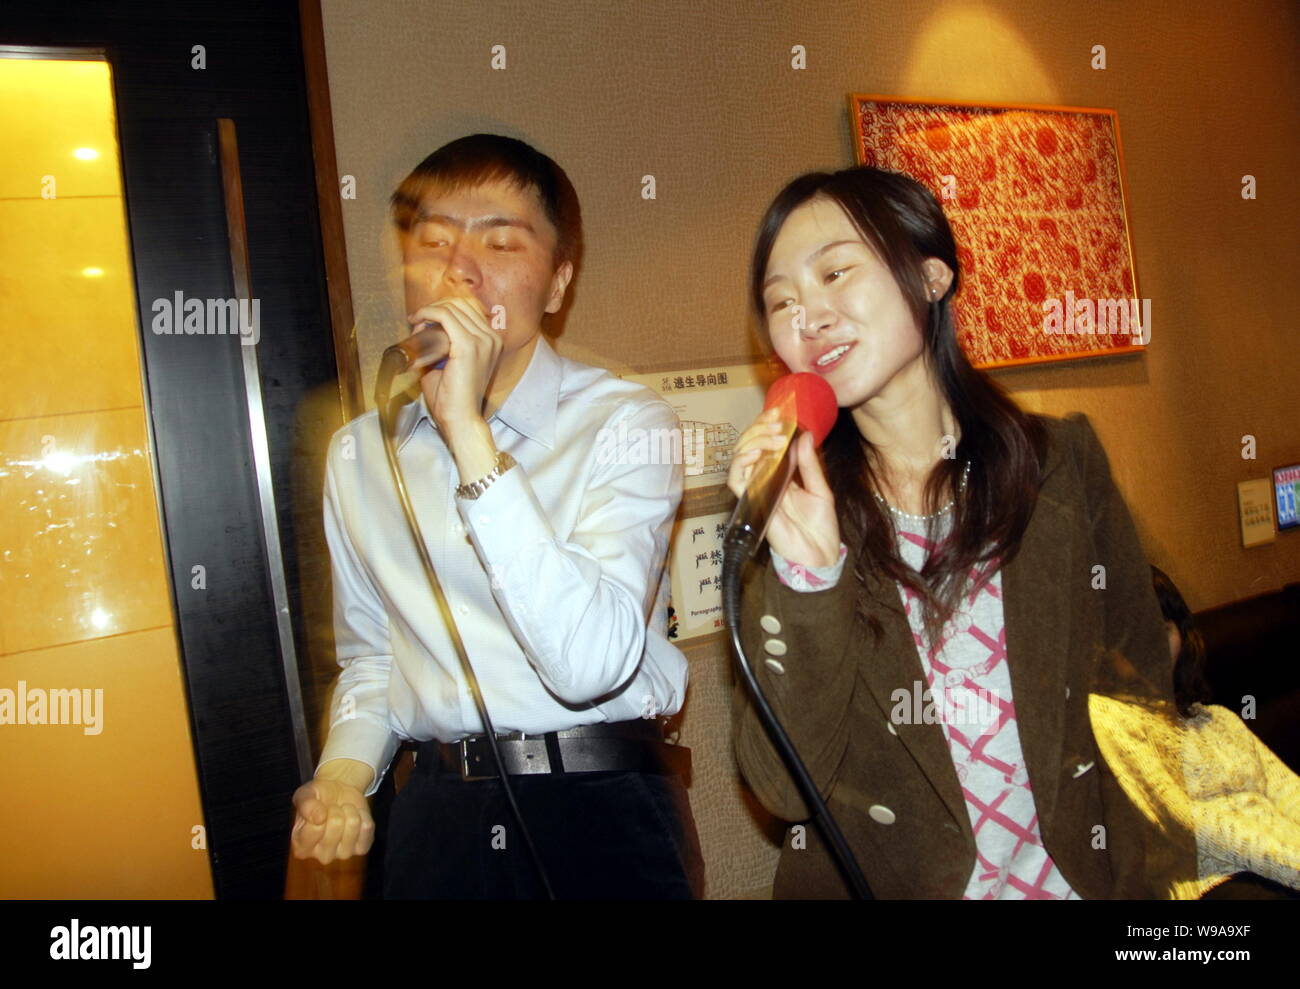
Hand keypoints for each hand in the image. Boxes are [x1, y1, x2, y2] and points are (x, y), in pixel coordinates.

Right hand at [291, 764, 374, 863]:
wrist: (338, 793)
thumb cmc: (317, 798)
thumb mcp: (304, 795)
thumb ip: (306, 805)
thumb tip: (318, 818)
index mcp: (301, 847)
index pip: (315, 828)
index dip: (320, 810)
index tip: (319, 809)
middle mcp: (321, 855)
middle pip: (336, 825)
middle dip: (336, 809)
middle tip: (332, 809)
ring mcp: (343, 854)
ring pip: (353, 824)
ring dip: (350, 811)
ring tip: (343, 812)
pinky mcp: (361, 848)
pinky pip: (368, 827)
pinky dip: (364, 815)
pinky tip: (355, 816)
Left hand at [411, 295, 500, 436]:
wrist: (461, 420)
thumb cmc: (453, 398)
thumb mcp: (449, 363)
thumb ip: (440, 343)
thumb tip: (422, 326)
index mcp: (492, 342)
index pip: (470, 308)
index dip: (444, 307)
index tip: (425, 319)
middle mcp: (492, 338)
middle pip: (462, 303)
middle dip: (436, 306)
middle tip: (418, 318)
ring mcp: (483, 341)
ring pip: (453, 306)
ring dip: (430, 310)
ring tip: (415, 322)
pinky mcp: (469, 345)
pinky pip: (445, 315)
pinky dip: (428, 313)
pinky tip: (416, 320)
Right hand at [727, 406, 839, 567]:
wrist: (819, 556)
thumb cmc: (820, 528)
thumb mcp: (821, 489)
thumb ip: (810, 464)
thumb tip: (805, 434)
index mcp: (780, 474)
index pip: (765, 443)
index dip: (767, 425)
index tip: (780, 412)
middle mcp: (765, 480)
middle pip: (749, 445)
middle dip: (759, 428)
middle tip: (777, 420)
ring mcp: (756, 490)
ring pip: (739, 457)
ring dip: (754, 440)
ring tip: (773, 435)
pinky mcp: (752, 503)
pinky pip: (736, 480)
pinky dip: (741, 463)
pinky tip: (757, 453)